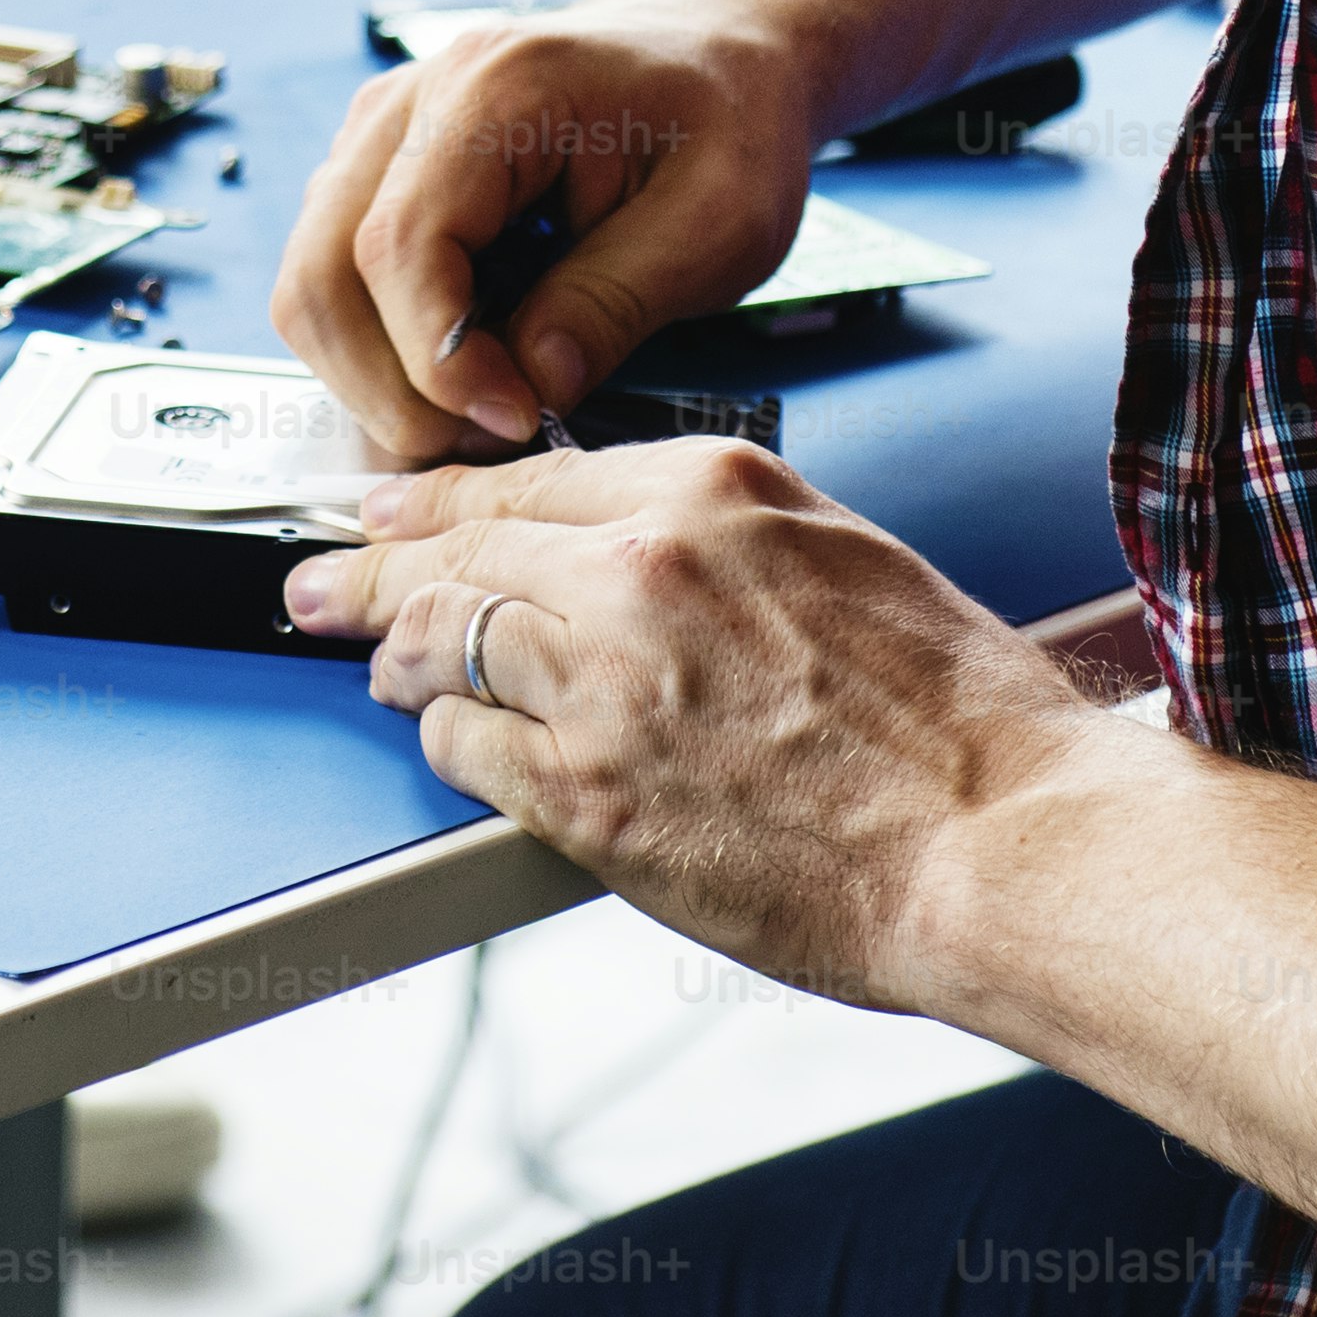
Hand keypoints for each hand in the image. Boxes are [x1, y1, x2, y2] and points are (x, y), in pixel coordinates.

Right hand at [268, 8, 820, 459]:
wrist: (713, 48)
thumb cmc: (724, 117)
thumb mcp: (717, 220)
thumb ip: (612, 304)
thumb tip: (526, 391)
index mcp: (495, 89)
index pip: (399, 245)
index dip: (440, 358)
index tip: (515, 418)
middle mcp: (410, 101)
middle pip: (322, 272)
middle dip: (388, 388)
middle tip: (482, 443)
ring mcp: (380, 134)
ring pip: (312, 284)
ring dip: (375, 377)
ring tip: (477, 416)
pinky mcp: (378, 171)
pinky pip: (335, 278)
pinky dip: (380, 348)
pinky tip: (463, 375)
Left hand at [281, 438, 1096, 1005]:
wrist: (999, 839)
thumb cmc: (955, 717)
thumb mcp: (839, 553)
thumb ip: (717, 533)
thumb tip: (625, 539)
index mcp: (707, 492)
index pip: (524, 477)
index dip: (437, 499)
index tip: (395, 510)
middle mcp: (637, 569)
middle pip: (456, 552)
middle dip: (370, 569)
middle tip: (317, 583)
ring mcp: (601, 681)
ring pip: (441, 642)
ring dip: (397, 657)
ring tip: (373, 665)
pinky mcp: (587, 793)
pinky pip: (466, 750)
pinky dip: (447, 744)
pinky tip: (449, 745)